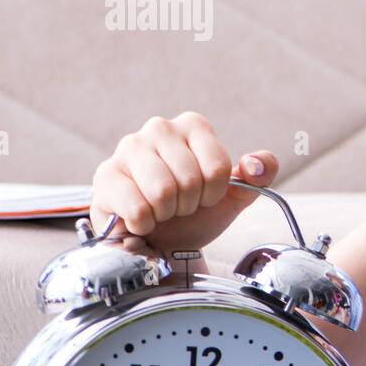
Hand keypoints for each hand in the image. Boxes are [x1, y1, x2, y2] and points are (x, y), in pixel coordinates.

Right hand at [89, 111, 279, 259]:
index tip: (205, 197)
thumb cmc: (196, 212)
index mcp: (194, 125)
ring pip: (163, 192)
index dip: (214, 193)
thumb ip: (259, 175)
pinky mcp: (106, 174)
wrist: (158, 240)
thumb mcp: (235, 195)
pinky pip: (137, 208)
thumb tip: (258, 164)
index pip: (219, 167)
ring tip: (160, 210)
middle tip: (179, 206)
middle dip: (189, 205)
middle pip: (190, 180)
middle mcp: (159, 128)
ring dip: (167, 214)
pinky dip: (144, 224)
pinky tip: (140, 218)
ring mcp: (129, 148)